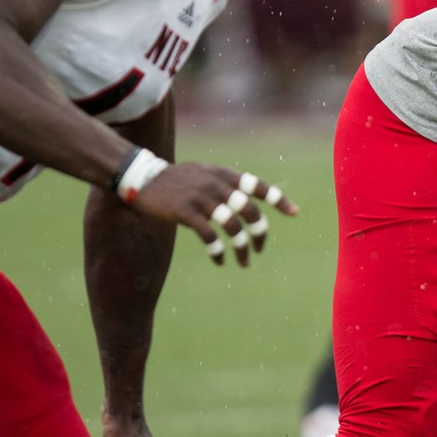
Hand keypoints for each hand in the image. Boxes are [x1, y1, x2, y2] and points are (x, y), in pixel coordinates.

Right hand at [131, 165, 296, 265]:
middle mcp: (216, 185)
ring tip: (244, 263)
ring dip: (241, 248)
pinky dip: (218, 251)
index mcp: (223, 175)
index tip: (294, 213)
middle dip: (259, 233)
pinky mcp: (185, 212)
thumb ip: (225, 183)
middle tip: (260, 249)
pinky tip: (220, 261)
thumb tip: (249, 198)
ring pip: (232, 227)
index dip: (278, 199)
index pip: (257, 186)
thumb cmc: (176, 179)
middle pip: (249, 211)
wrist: (142, 178)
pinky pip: (209, 236)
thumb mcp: (204, 173)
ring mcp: (201, 198)